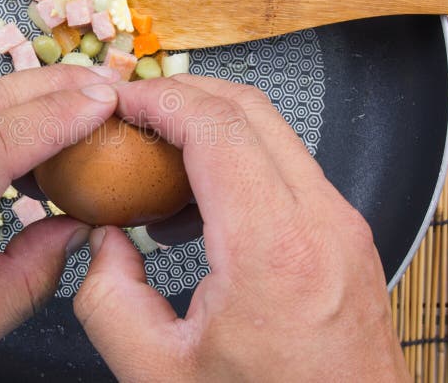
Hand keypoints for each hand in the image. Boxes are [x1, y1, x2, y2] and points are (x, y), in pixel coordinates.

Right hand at [74, 75, 408, 381]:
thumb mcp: (158, 372)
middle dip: (183, 93)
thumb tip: (104, 243)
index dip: (159, 99)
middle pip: (249, 108)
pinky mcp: (343, 235)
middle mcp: (320, 221)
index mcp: (273, 247)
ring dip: (211, 126)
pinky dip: (238, 159)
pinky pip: (287, 168)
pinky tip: (198, 202)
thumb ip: (107, 298)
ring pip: (272, 132)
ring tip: (158, 157)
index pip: (215, 125)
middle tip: (135, 110)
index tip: (122, 99)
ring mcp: (340, 224)